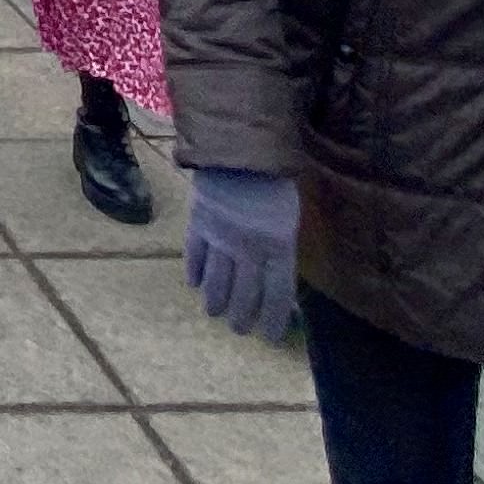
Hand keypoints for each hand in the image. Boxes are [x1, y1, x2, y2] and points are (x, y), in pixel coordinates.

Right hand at [182, 167, 300, 338]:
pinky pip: (194, 256)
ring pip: (216, 281)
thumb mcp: (289, 218)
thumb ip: (282, 250)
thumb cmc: (274, 183)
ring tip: (215, 313)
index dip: (272, 319)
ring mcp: (221, 237)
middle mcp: (249, 248)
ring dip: (216, 301)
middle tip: (239, 329)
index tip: (268, 337)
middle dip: (241, 316)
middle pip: (244, 293)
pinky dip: (194, 273)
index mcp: (279, 246)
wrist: (241, 147)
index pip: (276, 295)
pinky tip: (195, 285)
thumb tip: (281, 285)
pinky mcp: (198, 223)